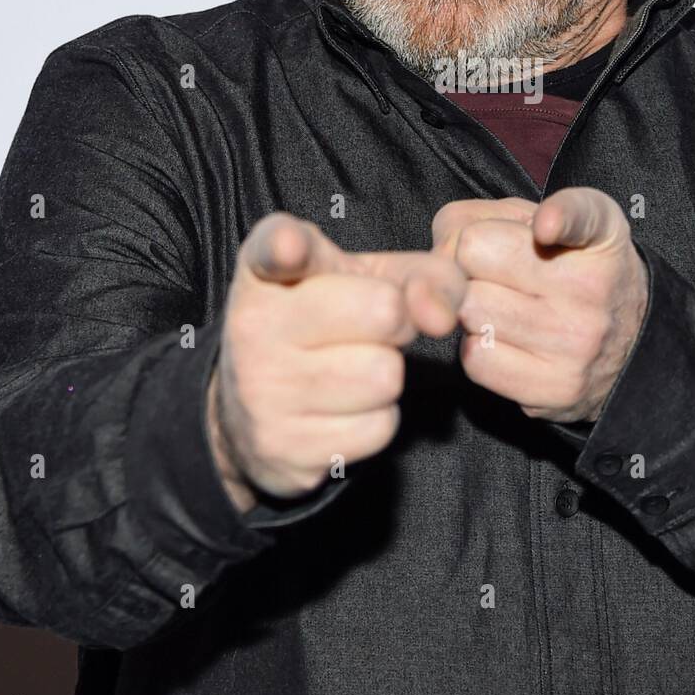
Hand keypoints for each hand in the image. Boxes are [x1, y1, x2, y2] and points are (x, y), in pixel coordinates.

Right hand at [209, 212, 466, 512]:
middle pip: (384, 312)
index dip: (288, 247)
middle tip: (371, 328)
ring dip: (387, 374)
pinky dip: (377, 418)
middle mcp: (252, 323)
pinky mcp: (281, 446)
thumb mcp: (371, 276)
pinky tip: (342, 407)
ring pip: (385, 375)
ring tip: (352, 366)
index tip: (291, 249)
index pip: (275, 247)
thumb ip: (425, 275)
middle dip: (398, 322)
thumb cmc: (328, 320)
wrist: (256, 405)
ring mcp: (260, 390)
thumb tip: (442, 316)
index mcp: (266, 266)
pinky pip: (378, 427)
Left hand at [431, 187, 647, 422]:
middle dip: (470, 258)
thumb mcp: (535, 220)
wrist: (625, 347)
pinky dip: (477, 347)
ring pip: (469, 307)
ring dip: (471, 305)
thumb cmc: (560, 269)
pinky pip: (476, 357)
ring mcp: (578, 341)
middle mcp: (595, 286)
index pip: (582, 216)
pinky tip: (505, 339)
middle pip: (475, 251)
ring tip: (503, 305)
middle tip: (495, 271)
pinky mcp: (558, 387)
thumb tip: (439, 258)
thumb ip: (478, 215)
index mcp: (600, 233)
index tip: (546, 228)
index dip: (559, 218)